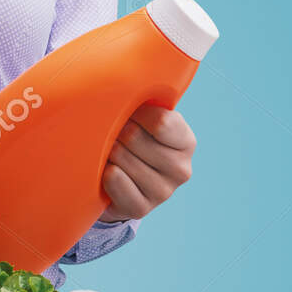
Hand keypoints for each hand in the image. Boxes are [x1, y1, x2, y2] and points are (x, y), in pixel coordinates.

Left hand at [99, 105, 196, 221]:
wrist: (120, 181)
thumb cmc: (132, 140)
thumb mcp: (144, 118)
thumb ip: (145, 101)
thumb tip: (126, 82)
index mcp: (187, 141)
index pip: (160, 122)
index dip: (136, 114)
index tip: (128, 115)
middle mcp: (182, 169)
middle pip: (135, 139)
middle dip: (116, 133)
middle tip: (113, 136)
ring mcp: (164, 192)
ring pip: (122, 160)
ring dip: (108, 153)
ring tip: (109, 153)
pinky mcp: (142, 209)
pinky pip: (114, 181)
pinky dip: (104, 173)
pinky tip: (107, 172)